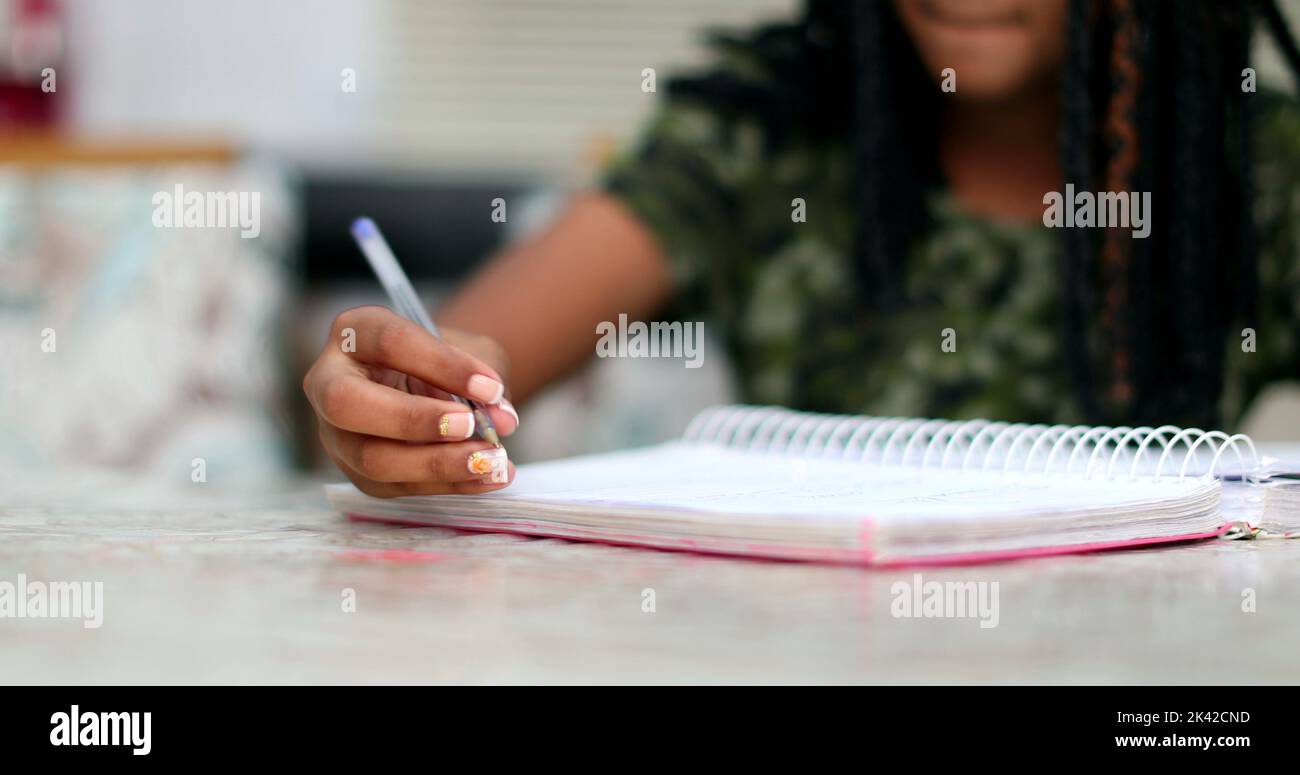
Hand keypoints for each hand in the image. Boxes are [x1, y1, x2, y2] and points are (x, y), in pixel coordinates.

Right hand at [303, 305, 520, 496]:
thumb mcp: (466, 352)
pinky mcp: (356, 471)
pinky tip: (487, 477)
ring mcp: (336, 432)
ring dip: (437, 464)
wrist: (433, 386)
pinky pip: (395, 486)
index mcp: (354, 331)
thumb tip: (501, 419)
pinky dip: (447, 484)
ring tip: (490, 462)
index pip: (390, 342)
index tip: (490, 387)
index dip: (442, 365)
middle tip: (469, 425)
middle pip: (346, 403)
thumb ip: (483, 376)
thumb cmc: (444, 362)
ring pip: (370, 458)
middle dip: (413, 419)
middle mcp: (329, 381)